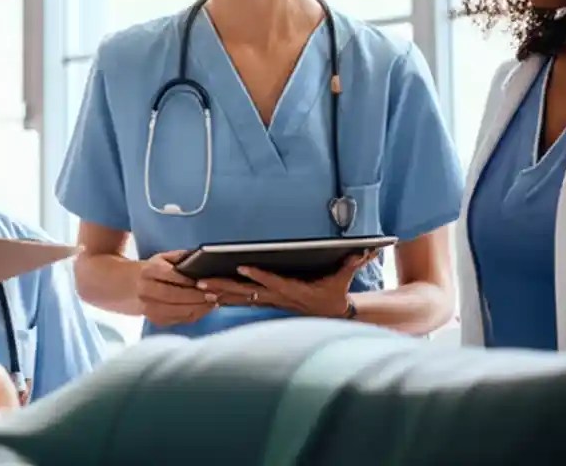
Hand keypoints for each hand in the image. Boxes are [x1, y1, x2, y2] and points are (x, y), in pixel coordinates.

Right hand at [136, 250, 216, 327]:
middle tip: (214, 296)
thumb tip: (202, 259)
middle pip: (173, 296)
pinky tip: (203, 309)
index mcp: (148, 271)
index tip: (205, 282)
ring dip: (197, 309)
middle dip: (195, 297)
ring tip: (213, 304)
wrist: (128, 287)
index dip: (188, 281)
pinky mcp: (154, 319)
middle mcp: (145, 290)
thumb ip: (181, 257)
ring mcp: (148, 308)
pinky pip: (177, 320)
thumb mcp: (163, 258)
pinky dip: (193, 316)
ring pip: (175, 311)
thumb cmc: (153, 271)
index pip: (170, 276)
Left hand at [197, 249, 377, 317]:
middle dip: (224, 286)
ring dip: (220, 293)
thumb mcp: (344, 279)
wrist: (332, 316)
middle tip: (202, 282)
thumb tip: (366, 249)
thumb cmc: (334, 295)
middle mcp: (278, 298)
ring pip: (240, 297)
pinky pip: (242, 300)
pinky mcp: (266, 303)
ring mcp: (270, 302)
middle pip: (247, 292)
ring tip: (199, 287)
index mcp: (294, 291)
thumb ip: (352, 263)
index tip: (242, 267)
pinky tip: (208, 297)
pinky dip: (226, 298)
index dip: (258, 275)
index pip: (273, 281)